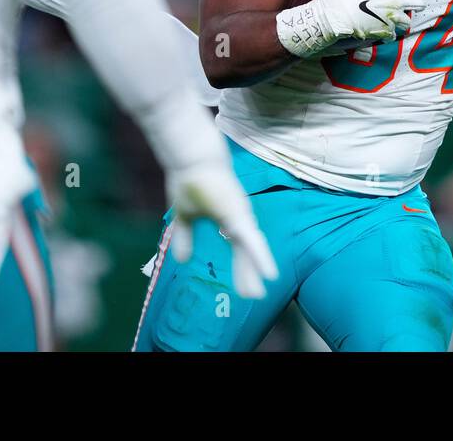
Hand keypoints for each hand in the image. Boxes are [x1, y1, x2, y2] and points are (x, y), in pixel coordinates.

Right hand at [166, 160, 278, 298]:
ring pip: (250, 250)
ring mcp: (241, 215)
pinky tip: (269, 273)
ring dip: (253, 271)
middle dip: (249, 275)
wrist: (191, 157)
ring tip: (258, 293)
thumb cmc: (189, 179)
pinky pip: (251, 241)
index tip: (246, 288)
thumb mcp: (184, 216)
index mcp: (228, 219)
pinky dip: (259, 258)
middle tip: (255, 296)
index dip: (242, 268)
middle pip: (246, 253)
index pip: (237, 249)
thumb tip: (182, 260)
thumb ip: (185, 237)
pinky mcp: (239, 214)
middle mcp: (239, 218)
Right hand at [275, 0, 432, 58]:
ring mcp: (391, 19)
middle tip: (415, 1)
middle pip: (419, 3)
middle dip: (418, 2)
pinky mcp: (384, 31)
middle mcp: (397, 3)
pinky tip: (383, 31)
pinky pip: (391, 35)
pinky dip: (388, 33)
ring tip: (397, 18)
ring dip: (403, 19)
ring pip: (406, 22)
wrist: (340, 14)